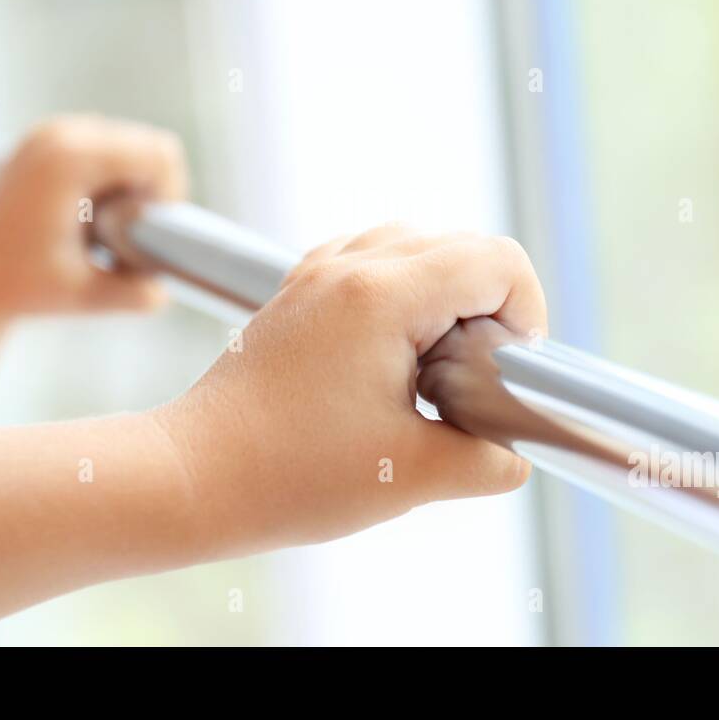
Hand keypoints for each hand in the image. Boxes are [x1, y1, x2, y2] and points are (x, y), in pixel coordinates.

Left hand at [0, 115, 187, 315]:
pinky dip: (121, 177)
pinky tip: (96, 211)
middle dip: (155, 191)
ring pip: (138, 142)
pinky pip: (115, 145)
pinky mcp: (54, 136)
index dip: (168, 197)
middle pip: (153, 143)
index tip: (145, 233)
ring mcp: (54, 130)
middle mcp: (60, 133)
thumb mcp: (86, 296)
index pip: (158, 155)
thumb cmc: (26, 288)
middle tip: (129, 233)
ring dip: (138, 185)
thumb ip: (133, 294)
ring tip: (109, 225)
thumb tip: (163, 288)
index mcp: (68, 160)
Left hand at [159, 224, 546, 557]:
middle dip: (489, 304)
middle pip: (459, 245)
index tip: (509, 370)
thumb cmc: (291, 476)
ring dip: (444, 291)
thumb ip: (486, 461)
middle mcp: (350, 267)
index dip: (526, 312)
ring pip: (413, 243)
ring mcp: (316, 275)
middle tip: (475, 375)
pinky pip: (368, 260)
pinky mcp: (296, 294)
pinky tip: (391, 351)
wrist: (192, 476)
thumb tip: (515, 454)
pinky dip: (399, 291)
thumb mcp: (412, 475)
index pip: (495, 261)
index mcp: (385, 296)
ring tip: (434, 363)